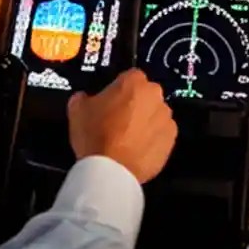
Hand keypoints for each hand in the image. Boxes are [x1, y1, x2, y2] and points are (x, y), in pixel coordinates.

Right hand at [67, 69, 176, 183]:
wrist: (111, 170)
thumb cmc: (94, 134)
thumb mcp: (77, 109)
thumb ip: (84, 97)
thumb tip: (85, 97)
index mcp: (134, 81)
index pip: (129, 77)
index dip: (119, 90)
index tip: (111, 102)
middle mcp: (155, 95)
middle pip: (146, 95)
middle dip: (136, 104)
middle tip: (119, 121)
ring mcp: (166, 118)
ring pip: (155, 115)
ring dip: (146, 121)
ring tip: (129, 139)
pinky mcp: (171, 139)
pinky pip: (161, 134)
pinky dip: (153, 139)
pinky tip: (139, 150)